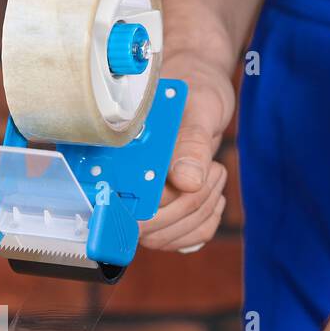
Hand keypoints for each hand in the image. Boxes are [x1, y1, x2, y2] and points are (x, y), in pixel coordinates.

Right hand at [138, 52, 236, 252]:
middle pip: (146, 228)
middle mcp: (121, 184)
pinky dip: (205, 222)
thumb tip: (186, 181)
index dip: (149, 209)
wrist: (200, 89)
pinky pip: (182, 240)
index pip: (122, 204)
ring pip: (165, 238)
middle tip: (211, 167)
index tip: (181, 193)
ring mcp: (139, 203)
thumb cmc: (194, 90)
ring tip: (212, 172)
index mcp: (117, 155)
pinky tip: (211, 195)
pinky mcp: (163, 215)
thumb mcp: (198, 109)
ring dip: (200, 211)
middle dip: (188, 204)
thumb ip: (190, 144)